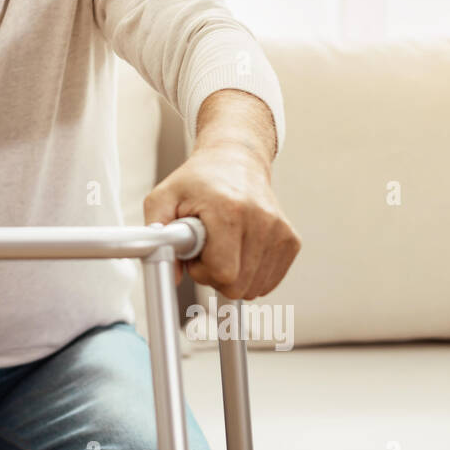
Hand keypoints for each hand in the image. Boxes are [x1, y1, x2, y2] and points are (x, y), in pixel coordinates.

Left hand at [143, 143, 300, 299]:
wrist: (236, 161)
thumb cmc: (197, 181)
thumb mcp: (162, 199)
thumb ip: (157, 238)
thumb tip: (171, 277)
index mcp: (229, 210)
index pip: (222, 273)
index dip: (201, 270)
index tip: (194, 251)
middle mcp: (261, 221)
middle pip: (237, 286)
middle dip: (215, 274)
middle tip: (206, 249)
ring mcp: (280, 232)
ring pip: (253, 288)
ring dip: (233, 274)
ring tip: (222, 245)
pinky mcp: (291, 241)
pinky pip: (267, 282)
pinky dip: (250, 274)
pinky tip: (239, 250)